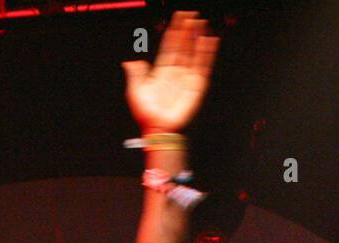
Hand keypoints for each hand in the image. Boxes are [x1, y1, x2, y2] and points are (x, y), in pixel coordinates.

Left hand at [122, 11, 218, 134]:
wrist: (158, 129)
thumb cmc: (146, 114)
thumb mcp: (135, 91)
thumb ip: (135, 74)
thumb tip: (129, 61)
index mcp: (161, 71)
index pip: (170, 46)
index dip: (174, 32)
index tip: (178, 19)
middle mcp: (175, 72)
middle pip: (183, 46)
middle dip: (187, 31)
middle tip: (191, 16)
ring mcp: (186, 77)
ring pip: (193, 53)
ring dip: (197, 38)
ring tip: (200, 24)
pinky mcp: (196, 85)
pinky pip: (202, 66)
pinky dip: (206, 53)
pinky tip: (209, 41)